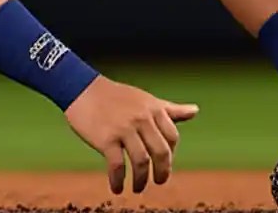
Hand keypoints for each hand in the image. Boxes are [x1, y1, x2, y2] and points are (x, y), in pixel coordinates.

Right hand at [64, 76, 198, 194]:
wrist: (82, 89)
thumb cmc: (115, 96)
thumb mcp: (146, 100)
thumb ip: (170, 109)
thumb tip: (195, 111)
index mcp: (153, 109)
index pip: (172, 138)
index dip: (170, 155)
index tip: (163, 163)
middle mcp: (141, 119)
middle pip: (161, 152)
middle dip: (162, 172)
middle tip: (158, 181)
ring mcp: (124, 129)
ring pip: (141, 162)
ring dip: (141, 180)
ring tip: (138, 188)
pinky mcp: (106, 139)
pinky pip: (117, 166)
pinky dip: (118, 180)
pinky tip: (117, 187)